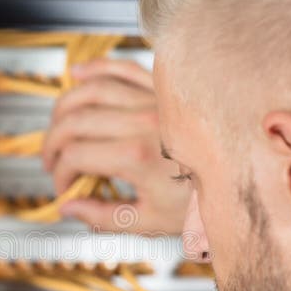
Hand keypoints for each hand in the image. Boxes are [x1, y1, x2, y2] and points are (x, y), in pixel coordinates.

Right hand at [44, 59, 189, 233]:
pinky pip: (121, 68)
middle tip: (50, 161)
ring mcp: (153, 101)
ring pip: (91, 90)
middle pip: (75, 122)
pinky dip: (95, 69)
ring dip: (64, 107)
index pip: (75, 156)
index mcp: (137, 156)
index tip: (63, 189)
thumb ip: (103, 217)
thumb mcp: (149, 222)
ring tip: (55, 128)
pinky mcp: (161, 90)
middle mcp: (143, 122)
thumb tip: (68, 209)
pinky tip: (76, 74)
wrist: (240, 179)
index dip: (60, 175)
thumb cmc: (200, 202)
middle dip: (53, 143)